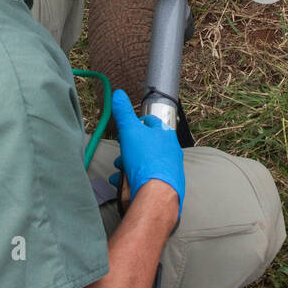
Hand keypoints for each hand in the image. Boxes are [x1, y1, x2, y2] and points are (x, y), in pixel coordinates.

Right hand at [109, 90, 184, 223]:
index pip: (153, 123)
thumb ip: (123, 112)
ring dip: (128, 164)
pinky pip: (144, 179)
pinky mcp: (162, 187)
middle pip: (147, 145)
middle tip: (122, 151)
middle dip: (130, 148)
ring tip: (120, 168)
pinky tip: (121, 181)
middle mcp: (169, 153)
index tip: (128, 127)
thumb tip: (118, 94)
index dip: (138, 123)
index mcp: (165, 136)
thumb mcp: (130, 130)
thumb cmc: (145, 159)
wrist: (155, 194)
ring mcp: (167, 171)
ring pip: (144, 163)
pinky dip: (130, 179)